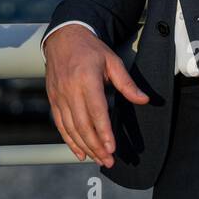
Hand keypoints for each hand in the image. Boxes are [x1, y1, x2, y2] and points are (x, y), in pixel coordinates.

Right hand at [44, 24, 148, 167]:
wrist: (63, 38)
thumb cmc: (89, 49)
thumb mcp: (112, 61)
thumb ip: (127, 83)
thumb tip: (144, 99)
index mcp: (87, 79)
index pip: (96, 111)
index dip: (104, 132)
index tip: (112, 148)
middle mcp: (70, 89)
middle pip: (83, 124)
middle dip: (96, 146)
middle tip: (108, 160)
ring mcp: (59, 96)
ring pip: (71, 128)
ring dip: (84, 146)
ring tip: (97, 159)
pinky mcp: (54, 99)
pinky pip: (60, 124)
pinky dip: (69, 140)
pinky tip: (79, 151)